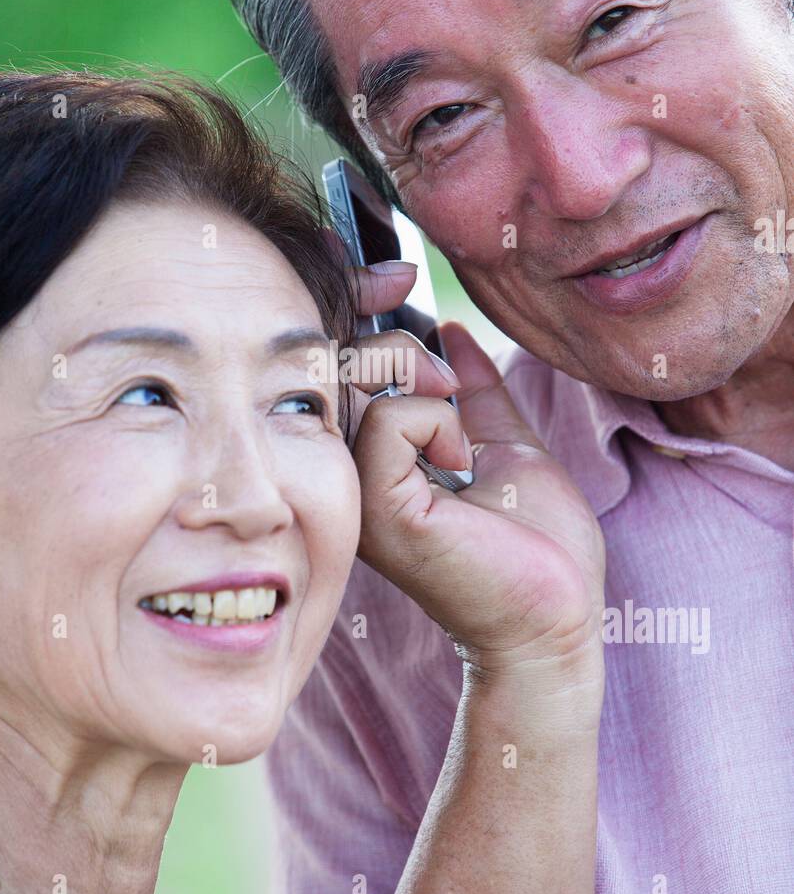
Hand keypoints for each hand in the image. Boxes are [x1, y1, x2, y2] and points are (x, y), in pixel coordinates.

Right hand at [346, 263, 605, 694]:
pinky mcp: (382, 512)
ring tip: (462, 431)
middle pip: (335, 364)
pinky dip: (437, 421)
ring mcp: (358, 496)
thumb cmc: (535, 544)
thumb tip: (450, 329)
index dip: (359, 308)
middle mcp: (350, 477)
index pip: (336, 367)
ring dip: (423, 383)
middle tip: (448, 379)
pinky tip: (460, 461)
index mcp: (371, 460)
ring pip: (357, 384)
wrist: (558, 615)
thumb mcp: (503, 442)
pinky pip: (389, 423)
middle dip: (394, 341)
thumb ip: (474, 390)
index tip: (401, 279)